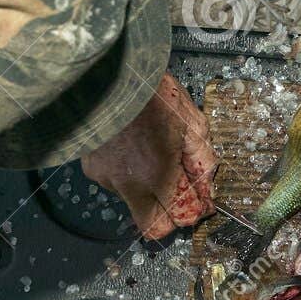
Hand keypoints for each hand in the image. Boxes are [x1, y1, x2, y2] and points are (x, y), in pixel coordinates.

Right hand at [81, 74, 216, 239]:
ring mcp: (108, 178)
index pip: (181, 218)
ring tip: (153, 153)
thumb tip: (208, 186)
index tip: (202, 201)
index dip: (195, 211)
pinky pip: (117, 181)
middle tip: (180, 190)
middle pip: (152, 225)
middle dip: (169, 214)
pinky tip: (133, 147)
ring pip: (135, 201)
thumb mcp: (192, 122)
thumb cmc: (150, 94)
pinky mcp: (92, 169)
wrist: (104, 74)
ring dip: (149, 187)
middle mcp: (130, 184)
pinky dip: (129, 171)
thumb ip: (202, 160)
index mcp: (159, 175)